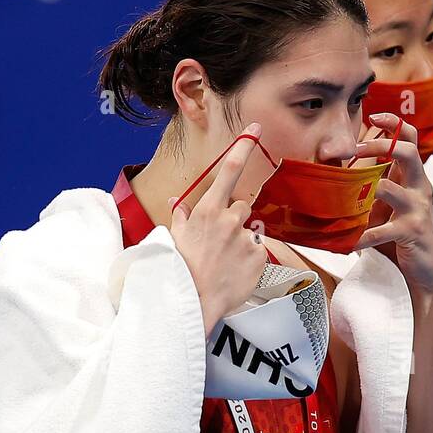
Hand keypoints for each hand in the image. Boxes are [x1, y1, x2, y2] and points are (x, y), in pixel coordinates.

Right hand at [170, 123, 267, 336]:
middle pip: (243, 206)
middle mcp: (229, 220)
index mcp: (207, 210)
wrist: (193, 302)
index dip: (243, 147)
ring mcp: (245, 239)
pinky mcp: (258, 258)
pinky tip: (234, 271)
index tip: (256, 130)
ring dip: (241, 241)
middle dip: (235, 219)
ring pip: (249, 231)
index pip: (229, 170)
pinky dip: (248, 260)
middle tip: (220, 242)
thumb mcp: (173, 238)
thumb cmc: (180, 270)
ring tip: (225, 261)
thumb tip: (178, 202)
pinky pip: (258, 252)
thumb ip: (181, 217)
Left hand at [351, 111, 432, 295]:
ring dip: (363, 190)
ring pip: (390, 188)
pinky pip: (382, 231)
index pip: (410, 138)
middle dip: (378, 146)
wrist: (428, 265)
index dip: (393, 123)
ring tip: (342, 197)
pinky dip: (362, 237)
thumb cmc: (404, 231)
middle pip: (407, 152)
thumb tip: (342, 170)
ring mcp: (417, 209)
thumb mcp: (391, 203)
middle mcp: (419, 187)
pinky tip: (347, 243)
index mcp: (413, 177)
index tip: (373, 115)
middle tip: (353, 150)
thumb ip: (376, 184)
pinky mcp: (411, 231)